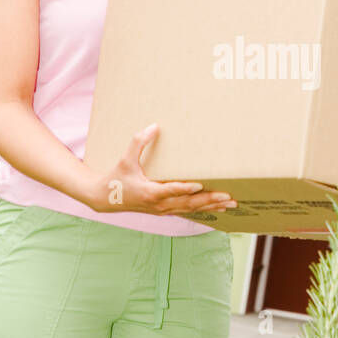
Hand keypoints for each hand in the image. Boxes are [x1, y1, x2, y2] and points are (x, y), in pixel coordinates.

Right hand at [84, 123, 237, 215]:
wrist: (106, 199)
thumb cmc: (117, 178)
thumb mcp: (125, 159)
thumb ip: (139, 142)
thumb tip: (154, 126)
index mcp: (149, 192)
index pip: (171, 190)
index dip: (185, 188)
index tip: (200, 184)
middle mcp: (159, 204)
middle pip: (188, 203)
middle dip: (209, 199)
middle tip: (228, 196)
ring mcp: (164, 210)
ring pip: (191, 209)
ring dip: (212, 205)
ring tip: (231, 203)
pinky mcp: (166, 210)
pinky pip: (188, 210)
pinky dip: (205, 209)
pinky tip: (219, 206)